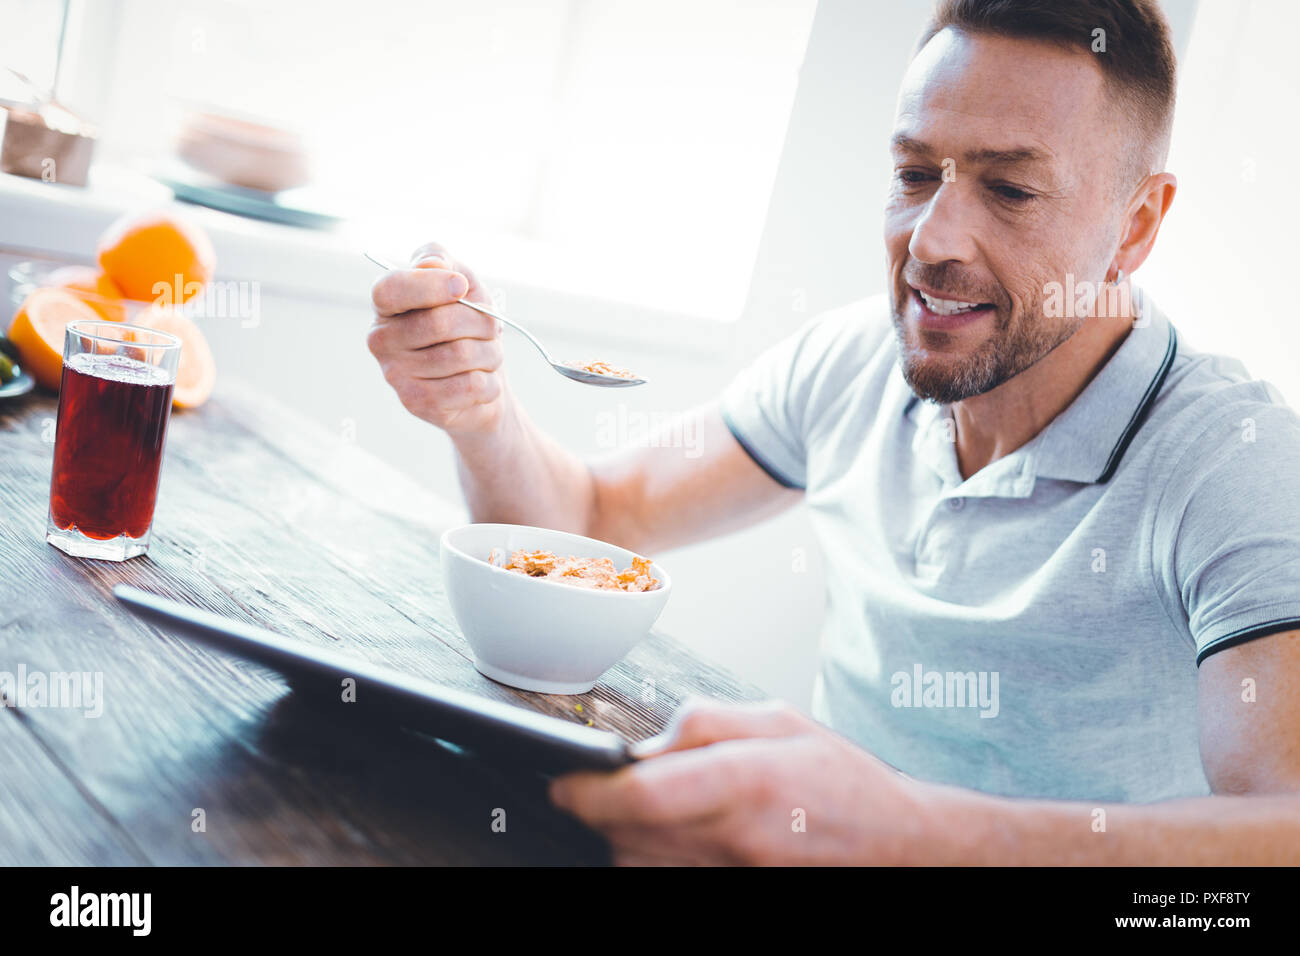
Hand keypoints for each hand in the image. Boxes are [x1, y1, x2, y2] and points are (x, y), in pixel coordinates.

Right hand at [367, 242, 509, 435]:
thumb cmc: (468, 325)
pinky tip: (483, 380)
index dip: (429, 285)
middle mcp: (381, 339)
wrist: (482, 379)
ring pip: (460, 355)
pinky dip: (490, 381)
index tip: (462, 286)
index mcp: (386, 305)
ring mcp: (396, 374)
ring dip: (490, 353)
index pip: (392, 289)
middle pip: (439, 323)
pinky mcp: (418, 403)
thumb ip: (442, 261)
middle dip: (480, 323)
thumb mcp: (461, 281)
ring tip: (488, 355)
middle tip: (491, 330)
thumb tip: (431, 265)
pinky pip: (469, 385)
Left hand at [548, 698, 933, 864]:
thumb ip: (704, 723)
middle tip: (595, 787)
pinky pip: (666, 881)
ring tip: (642, 810)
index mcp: (748, 780)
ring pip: (639, 865)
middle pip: (628, 835)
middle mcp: (737, 838)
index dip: (587, 791)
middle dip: (599, 810)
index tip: (564, 781)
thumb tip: (645, 744)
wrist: (899, 846)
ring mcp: (734, 877)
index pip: (641, 795)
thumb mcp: (778, 720)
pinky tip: (668, 838)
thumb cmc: (841, 780)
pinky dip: (651, 860)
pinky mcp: (732, 896)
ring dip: (623, 838)